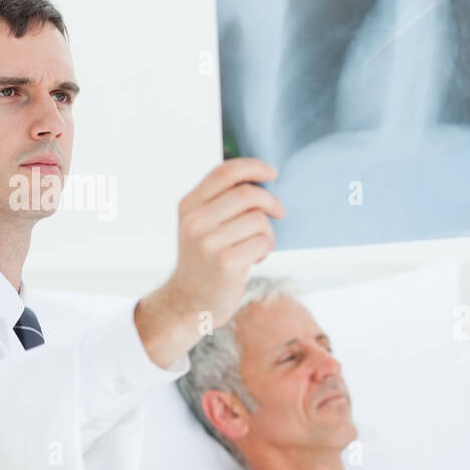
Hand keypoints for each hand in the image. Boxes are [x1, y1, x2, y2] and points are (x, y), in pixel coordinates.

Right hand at [136, 158, 285, 366]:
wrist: (189, 302)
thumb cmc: (204, 261)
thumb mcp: (200, 226)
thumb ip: (220, 203)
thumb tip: (258, 180)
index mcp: (189, 206)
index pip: (223, 173)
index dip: (252, 167)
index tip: (271, 172)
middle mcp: (195, 222)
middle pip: (247, 194)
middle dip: (271, 202)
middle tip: (280, 213)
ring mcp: (209, 243)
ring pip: (259, 220)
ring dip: (268, 232)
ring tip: (258, 246)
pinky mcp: (226, 263)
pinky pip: (263, 242)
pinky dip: (266, 249)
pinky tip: (255, 259)